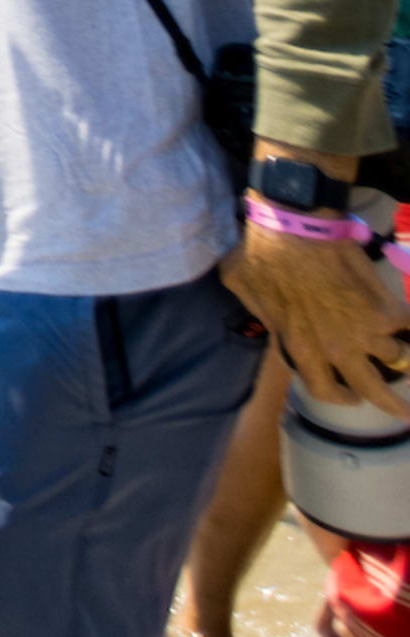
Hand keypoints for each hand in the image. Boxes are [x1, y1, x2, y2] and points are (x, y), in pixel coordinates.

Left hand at [226, 210, 409, 416]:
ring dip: (401, 355)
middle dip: (391, 404)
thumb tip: (268, 320)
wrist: (293, 226)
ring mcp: (364, 333)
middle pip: (372, 390)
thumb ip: (261, 311)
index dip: (338, 395)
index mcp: (299, 347)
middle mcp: (335, 349)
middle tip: (403, 410)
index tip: (349, 395)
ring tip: (404, 351)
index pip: (323, 389)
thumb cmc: (261, 252)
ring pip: (397, 359)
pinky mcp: (385, 313)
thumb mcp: (243, 286)